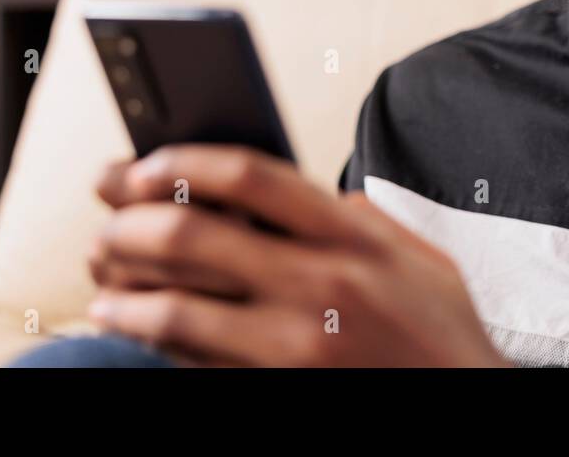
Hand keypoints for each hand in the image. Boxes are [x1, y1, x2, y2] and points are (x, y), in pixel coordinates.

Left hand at [88, 145, 509, 366]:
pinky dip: (145, 339)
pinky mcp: (273, 391)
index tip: (145, 162)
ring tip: (103, 278)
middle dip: (129, 222)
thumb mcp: (415, 254)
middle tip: (107, 221)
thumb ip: (353, 217)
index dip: (184, 161)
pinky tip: (128, 326)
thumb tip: (285, 193)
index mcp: (353, 237)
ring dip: (120, 287)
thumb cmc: (439, 332)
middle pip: (193, 235)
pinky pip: (187, 362)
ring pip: (173, 307)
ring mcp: (293, 346)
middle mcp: (319, 285)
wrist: (466, 406)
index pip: (250, 176)